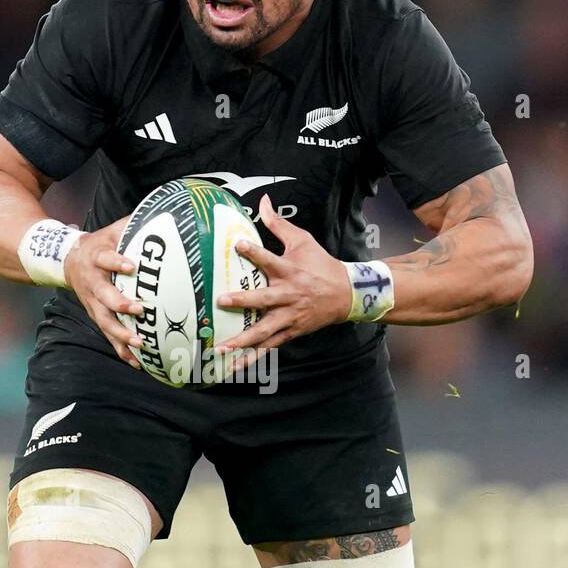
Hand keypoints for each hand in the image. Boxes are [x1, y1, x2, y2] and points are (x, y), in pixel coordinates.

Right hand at [64, 217, 143, 367]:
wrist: (66, 260)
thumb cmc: (99, 244)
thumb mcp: (111, 230)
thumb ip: (133, 224)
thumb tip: (165, 212)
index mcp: (97, 258)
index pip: (105, 258)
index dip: (116, 262)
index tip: (131, 265)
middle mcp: (92, 283)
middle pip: (103, 295)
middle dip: (120, 304)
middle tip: (140, 309)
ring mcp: (92, 303)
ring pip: (104, 321)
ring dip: (121, 334)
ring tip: (140, 343)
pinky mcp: (95, 316)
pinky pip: (107, 335)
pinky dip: (120, 349)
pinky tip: (136, 362)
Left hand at [215, 194, 351, 355]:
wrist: (347, 294)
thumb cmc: (321, 265)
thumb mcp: (302, 241)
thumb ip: (278, 225)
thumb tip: (263, 201)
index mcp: (290, 272)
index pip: (270, 259)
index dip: (254, 251)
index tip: (238, 244)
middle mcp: (288, 296)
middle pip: (264, 300)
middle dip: (243, 300)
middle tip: (222, 300)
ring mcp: (289, 317)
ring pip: (264, 332)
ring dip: (242, 341)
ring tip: (221, 348)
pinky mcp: (291, 332)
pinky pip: (269, 347)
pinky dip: (252, 358)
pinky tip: (235, 367)